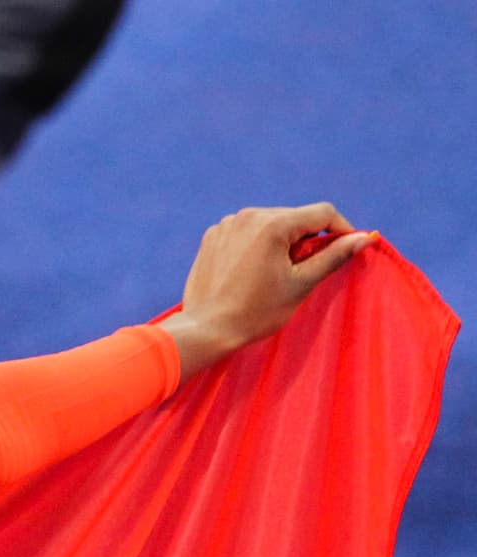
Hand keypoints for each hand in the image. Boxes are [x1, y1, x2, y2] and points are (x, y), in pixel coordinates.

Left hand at [161, 202, 376, 375]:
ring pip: (270, 223)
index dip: (342, 230)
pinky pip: (246, 231)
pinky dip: (257, 244)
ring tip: (275, 273)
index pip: (323, 213)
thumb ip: (334, 256)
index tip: (346, 250)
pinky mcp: (212, 235)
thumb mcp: (301, 283)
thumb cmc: (257, 311)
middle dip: (307, 239)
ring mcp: (227, 223)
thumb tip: (364, 238)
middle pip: (295, 217)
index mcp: (273, 223)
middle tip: (303, 270)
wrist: (206, 329)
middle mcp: (248, 215)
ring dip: (282, 241)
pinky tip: (251, 271)